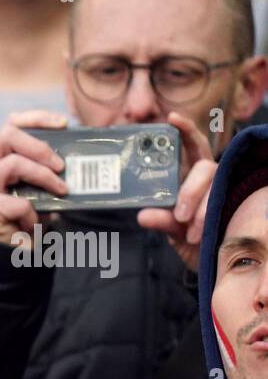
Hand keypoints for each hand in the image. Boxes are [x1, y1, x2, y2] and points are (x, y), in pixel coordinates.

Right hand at [0, 110, 69, 243]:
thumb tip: (72, 153)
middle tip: (62, 166)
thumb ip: (41, 166)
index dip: (36, 118)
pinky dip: (32, 214)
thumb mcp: (32, 185)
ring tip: (60, 191)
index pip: (10, 124)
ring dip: (43, 176)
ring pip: (14, 163)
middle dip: (41, 147)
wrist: (2, 251)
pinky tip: (33, 224)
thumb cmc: (20, 215)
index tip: (63, 124)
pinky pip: (18, 202)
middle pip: (8, 135)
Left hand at [137, 111, 216, 272]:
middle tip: (179, 216)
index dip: (184, 130)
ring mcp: (223, 189)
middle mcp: (208, 179)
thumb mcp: (172, 230)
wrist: (210, 261)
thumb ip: (161, 220)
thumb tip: (142, 216)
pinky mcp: (236, 203)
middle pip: (204, 168)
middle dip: (191, 190)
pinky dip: (212, 217)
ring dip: (202, 208)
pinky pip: (229, 200)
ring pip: (216, 185)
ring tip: (189, 234)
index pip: (191, 146)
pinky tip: (203, 232)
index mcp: (189, 177)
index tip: (172, 117)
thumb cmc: (189, 239)